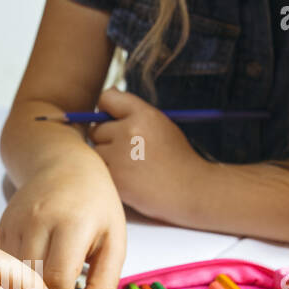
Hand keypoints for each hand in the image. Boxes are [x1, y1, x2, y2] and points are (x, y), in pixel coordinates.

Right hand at [0, 152, 125, 288]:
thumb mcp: (115, 240)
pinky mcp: (1, 227)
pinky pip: (2, 267)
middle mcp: (38, 221)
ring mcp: (15, 223)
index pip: (57, 280)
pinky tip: (31, 284)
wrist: (61, 164)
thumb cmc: (94, 203)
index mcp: (72, 223)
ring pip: (12, 277)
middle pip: (30, 282)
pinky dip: (14, 282)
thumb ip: (105, 281)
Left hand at [89, 88, 201, 221]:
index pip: (107, 98)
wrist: (192, 190)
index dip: (105, 110)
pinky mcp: (116, 179)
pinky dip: (111, 176)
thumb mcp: (162, 126)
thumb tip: (103, 99)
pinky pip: (101, 172)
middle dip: (107, 140)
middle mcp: (130, 131)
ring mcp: (121, 156)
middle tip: (129, 153)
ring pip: (96, 152)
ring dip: (107, 159)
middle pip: (97, 129)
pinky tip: (131, 181)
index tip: (111, 121)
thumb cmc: (177, 158)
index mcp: (144, 114)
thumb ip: (133, 113)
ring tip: (132, 168)